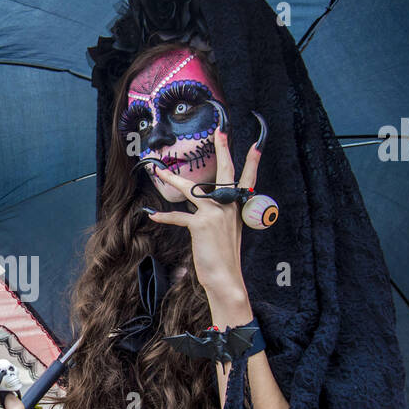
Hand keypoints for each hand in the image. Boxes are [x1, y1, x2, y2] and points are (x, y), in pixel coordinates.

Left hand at [145, 127, 260, 299]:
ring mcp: (216, 213)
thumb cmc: (224, 256)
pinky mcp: (201, 224)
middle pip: (226, 172)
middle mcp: (229, 206)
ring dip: (172, 179)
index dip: (252, 161)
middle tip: (220, 131)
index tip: (256, 144)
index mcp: (238, 207)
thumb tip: (205, 204)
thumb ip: (220, 214)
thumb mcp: (228, 231)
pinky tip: (152, 214)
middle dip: (222, 149)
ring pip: (192, 189)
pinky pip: (178, 216)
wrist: (225, 277)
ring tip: (159, 170)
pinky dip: (164, 216)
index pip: (247, 179)